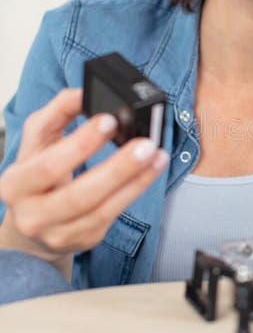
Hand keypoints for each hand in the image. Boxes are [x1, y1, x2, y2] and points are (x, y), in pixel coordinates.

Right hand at [0, 88, 168, 275]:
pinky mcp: (83, 239)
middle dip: (116, 169)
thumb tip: (84, 93)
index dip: (78, 145)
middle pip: (77, 196)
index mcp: (15, 184)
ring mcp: (58, 233)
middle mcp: (33, 215)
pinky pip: (113, 216)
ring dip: (135, 180)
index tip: (109, 120)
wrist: (33, 223)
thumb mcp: (38, 141)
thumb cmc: (38, 174)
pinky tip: (151, 171)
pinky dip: (135, 190)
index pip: (46, 166)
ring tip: (157, 155)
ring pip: (101, 209)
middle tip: (145, 144)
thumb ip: (58, 112)